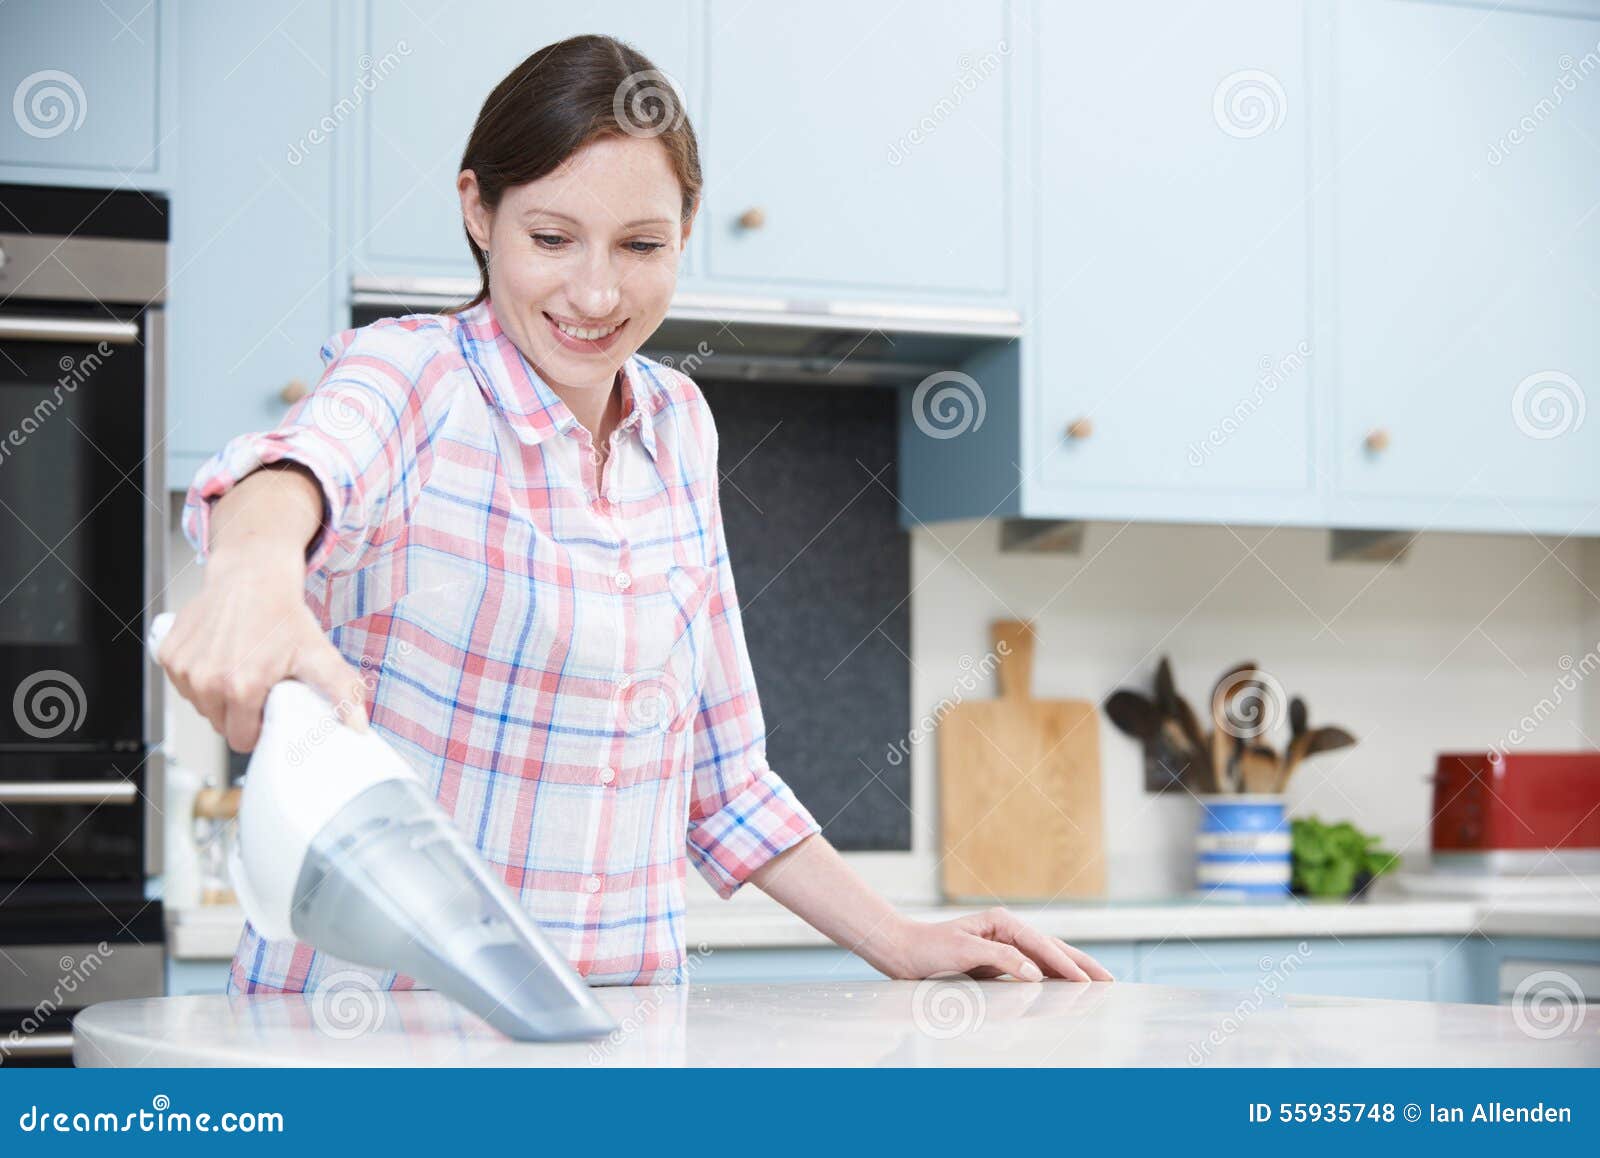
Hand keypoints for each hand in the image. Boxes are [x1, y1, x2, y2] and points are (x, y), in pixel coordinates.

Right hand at [158, 545, 370, 752]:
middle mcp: (206, 680)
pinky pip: (183, 684)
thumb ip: (341, 690)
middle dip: (239, 713)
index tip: (267, 709)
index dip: (257, 729)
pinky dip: (199, 677)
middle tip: (258, 685)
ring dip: (218, 696)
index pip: (241, 740)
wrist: (252, 572)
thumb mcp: (318, 652)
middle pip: (220, 724)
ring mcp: (183, 668)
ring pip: (201, 706)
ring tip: (240, 668)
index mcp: (239, 688)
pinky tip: (219, 656)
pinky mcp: (168, 654)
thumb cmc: (282, 612)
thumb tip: (358, 725)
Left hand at [880, 907, 1114, 982]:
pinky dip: (1053, 977)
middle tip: (1110, 980)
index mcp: (1002, 922)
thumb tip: (1035, 972)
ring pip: (1047, 958)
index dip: (1066, 965)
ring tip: (1098, 983)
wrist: (904, 952)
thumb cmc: (929, 948)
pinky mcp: (999, 961)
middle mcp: (1007, 930)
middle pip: (1053, 948)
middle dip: (1081, 964)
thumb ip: (1000, 958)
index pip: (1042, 946)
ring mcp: (1005, 945)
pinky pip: (1033, 969)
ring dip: (1072, 971)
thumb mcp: (963, 950)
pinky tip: (1065, 988)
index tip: (1086, 981)